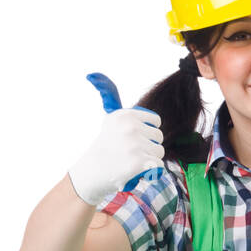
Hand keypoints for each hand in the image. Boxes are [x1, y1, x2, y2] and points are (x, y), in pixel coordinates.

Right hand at [67, 73, 164, 206]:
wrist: (90, 174)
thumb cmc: (103, 148)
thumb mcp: (110, 122)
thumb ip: (114, 101)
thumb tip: (95, 75)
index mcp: (125, 115)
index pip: (155, 121)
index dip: (149, 133)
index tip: (136, 140)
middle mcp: (130, 127)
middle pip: (159, 137)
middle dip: (150, 146)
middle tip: (132, 154)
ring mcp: (135, 145)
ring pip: (160, 152)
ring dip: (150, 159)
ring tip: (133, 162)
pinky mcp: (139, 163)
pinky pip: (158, 166)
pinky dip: (152, 172)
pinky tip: (139, 172)